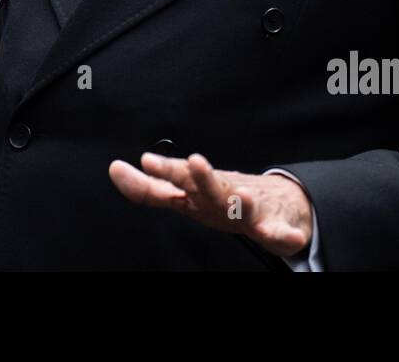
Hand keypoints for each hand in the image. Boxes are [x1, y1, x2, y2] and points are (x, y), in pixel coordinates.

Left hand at [108, 151, 311, 256]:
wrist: (279, 201)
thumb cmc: (224, 197)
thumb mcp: (186, 193)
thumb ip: (151, 189)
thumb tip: (116, 171)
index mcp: (197, 193)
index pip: (169, 185)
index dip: (153, 179)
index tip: (138, 163)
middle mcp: (221, 196)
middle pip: (207, 186)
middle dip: (201, 176)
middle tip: (194, 162)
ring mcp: (249, 208)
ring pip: (244, 204)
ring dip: (242, 199)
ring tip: (240, 194)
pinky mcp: (274, 224)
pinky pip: (278, 232)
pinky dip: (281, 234)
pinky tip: (281, 236)